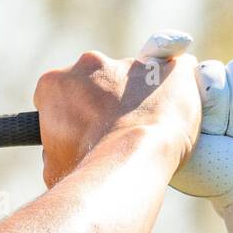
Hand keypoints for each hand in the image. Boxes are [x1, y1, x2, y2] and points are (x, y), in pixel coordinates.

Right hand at [34, 30, 200, 188]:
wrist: (130, 163)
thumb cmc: (86, 170)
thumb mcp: (52, 166)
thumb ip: (55, 149)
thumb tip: (64, 154)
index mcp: (56, 83)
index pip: (58, 93)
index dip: (69, 115)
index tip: (81, 134)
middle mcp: (91, 63)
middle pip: (99, 80)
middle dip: (106, 102)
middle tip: (115, 136)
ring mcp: (134, 62)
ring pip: (138, 78)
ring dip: (141, 100)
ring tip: (147, 135)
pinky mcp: (173, 68)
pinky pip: (179, 73)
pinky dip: (178, 91)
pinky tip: (176, 118)